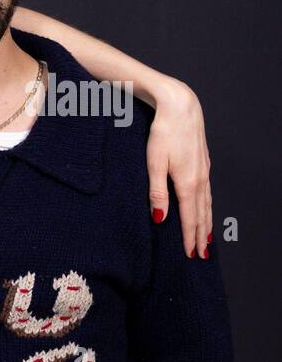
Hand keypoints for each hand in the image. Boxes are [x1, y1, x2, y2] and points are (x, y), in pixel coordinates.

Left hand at [147, 77, 212, 258]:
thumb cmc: (163, 133)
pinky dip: (207, 206)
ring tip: (205, 239)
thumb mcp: (154, 163)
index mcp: (187, 182)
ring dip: (206, 222)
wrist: (180, 106)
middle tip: (201, 255)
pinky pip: (207, 192)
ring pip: (207, 203)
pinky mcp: (203, 163)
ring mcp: (204, 170)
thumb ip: (156, 192)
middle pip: (202, 214)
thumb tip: (160, 218)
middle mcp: (200, 179)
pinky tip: (204, 208)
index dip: (190, 237)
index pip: (190, 217)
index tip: (190, 254)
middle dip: (201, 236)